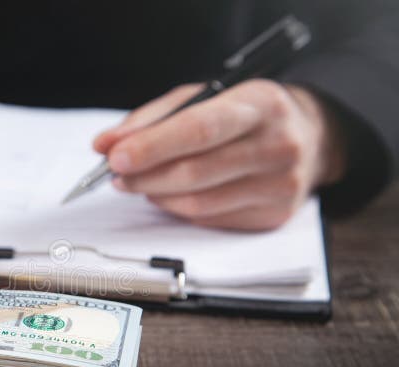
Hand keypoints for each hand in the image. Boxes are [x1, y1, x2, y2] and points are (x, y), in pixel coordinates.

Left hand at [93, 80, 345, 229]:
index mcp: (262, 103)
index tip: (116, 158)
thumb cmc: (244, 115)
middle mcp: (278, 145)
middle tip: (117, 175)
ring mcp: (280, 185)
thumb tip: (105, 145)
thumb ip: (151, 120)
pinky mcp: (274, 216)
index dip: (152, 147)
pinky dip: (179, 209)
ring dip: (157, 195)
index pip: (199, 129)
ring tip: (139, 183)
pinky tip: (170, 195)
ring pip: (198, 203)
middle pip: (195, 172)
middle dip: (145, 176)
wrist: (310, 137)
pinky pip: (209, 219)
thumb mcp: (203, 98)